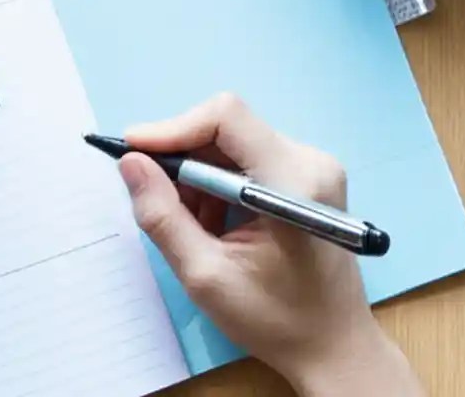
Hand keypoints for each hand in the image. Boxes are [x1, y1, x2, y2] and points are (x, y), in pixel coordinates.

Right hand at [118, 94, 423, 396]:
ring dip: (198, 178)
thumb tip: (130, 163)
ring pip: (232, 145)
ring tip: (189, 225)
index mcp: (293, 180)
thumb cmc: (275, 320)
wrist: (335, 346)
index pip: (226, 118)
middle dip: (181, 159)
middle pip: (226, 130)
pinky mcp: (307, 179)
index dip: (173, 127)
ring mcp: (312, 168)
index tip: (132, 152)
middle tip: (153, 197)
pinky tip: (212, 226)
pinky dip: (218, 186)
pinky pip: (248, 161)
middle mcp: (309, 161)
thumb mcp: (205, 275)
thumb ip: (163, 216)